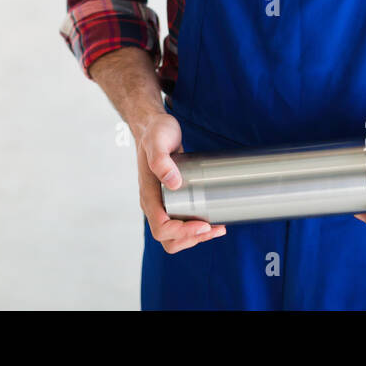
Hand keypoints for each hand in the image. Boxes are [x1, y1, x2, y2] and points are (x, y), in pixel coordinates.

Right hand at [136, 112, 226, 253]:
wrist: (153, 127)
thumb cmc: (155, 133)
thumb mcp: (158, 142)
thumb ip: (161, 161)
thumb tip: (174, 184)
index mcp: (147, 196)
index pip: (161, 228)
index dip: (182, 232)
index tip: (204, 225)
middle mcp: (152, 204)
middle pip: (168, 239)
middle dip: (192, 239)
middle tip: (214, 229)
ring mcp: (161, 203)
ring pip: (175, 236)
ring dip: (196, 238)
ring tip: (217, 229)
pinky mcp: (172, 199)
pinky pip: (180, 223)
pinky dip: (195, 229)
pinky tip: (211, 221)